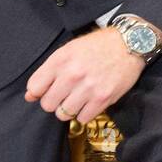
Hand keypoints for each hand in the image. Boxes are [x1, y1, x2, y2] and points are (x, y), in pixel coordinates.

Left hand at [25, 28, 145, 124]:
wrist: (130, 44)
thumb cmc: (99, 46)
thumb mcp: (69, 50)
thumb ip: (48, 71)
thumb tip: (31, 95)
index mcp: (61, 60)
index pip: (34, 87)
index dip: (38, 91)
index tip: (46, 90)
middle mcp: (72, 74)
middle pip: (48, 104)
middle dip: (54, 101)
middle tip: (65, 94)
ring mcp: (88, 88)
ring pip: (64, 114)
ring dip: (69, 108)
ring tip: (78, 98)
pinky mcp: (103, 98)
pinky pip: (83, 118)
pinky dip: (84, 113)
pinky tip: (90, 102)